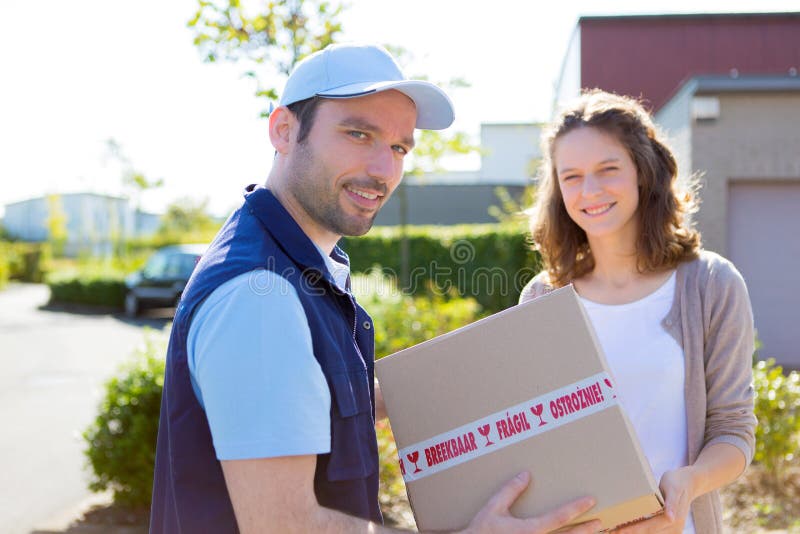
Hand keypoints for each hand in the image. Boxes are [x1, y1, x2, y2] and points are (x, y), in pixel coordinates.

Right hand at [463, 471, 600, 533]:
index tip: (590, 500)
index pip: (559, 517)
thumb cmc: (482, 530)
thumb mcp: (494, 507)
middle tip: (601, 522)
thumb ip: (510, 490)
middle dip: (586, 529)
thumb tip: (526, 475)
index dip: (576, 508)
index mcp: (530, 530)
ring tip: (593, 533)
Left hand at [613, 467, 696, 533]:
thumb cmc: (678, 482)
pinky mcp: (668, 528)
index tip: (618, 530)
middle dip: (629, 532)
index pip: (649, 526)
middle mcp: (673, 527)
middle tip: (610, 531)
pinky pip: (652, 531)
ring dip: (633, 532)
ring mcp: (671, 529)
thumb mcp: (673, 488)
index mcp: (673, 518)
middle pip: (647, 533)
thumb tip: (671, 517)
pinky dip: (639, 530)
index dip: (633, 529)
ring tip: (613, 530)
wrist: (690, 482)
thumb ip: (672, 503)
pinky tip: (625, 527)